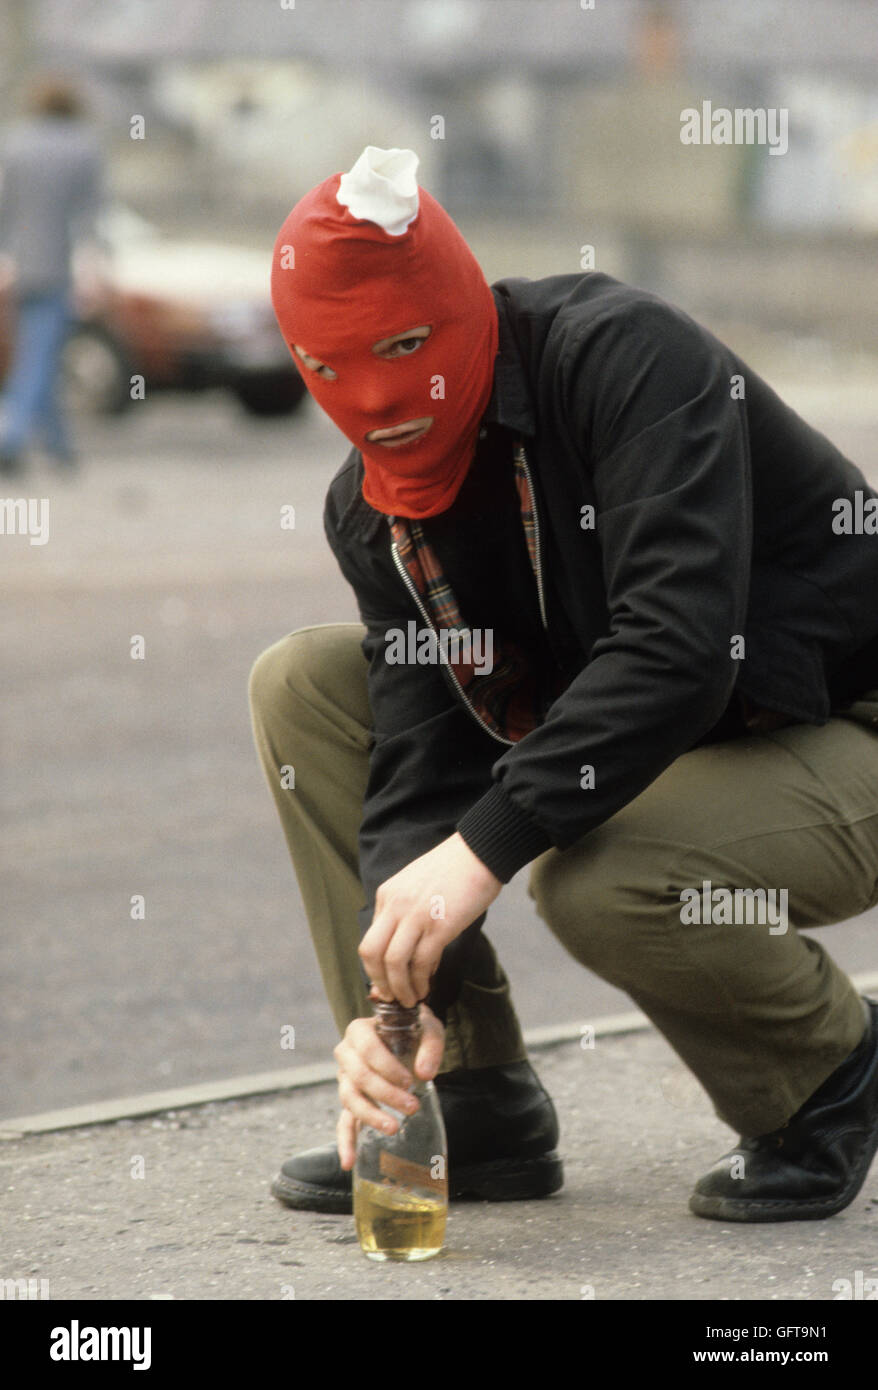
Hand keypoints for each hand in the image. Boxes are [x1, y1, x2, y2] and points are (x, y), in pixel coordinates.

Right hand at [334, 1003, 444, 1168]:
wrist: (406, 1038)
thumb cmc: (414, 1032)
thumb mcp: (428, 1029)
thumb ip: (431, 1046)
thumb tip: (425, 1074)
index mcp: (359, 1032)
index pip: (368, 1049)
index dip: (388, 1067)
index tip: (411, 1080)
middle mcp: (346, 1055)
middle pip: (359, 1077)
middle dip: (386, 1095)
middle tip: (412, 1106)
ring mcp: (345, 1079)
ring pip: (350, 1100)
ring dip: (371, 1116)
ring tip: (394, 1127)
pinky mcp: (351, 1101)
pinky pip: (343, 1122)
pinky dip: (345, 1142)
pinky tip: (349, 1162)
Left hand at [359, 832, 502, 1006]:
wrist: (480, 851)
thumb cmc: (453, 870)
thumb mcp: (416, 888)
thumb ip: (405, 917)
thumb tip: (403, 958)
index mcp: (387, 896)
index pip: (370, 940)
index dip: (375, 969)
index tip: (386, 985)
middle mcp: (395, 905)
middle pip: (372, 953)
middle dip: (380, 982)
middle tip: (393, 997)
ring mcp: (416, 915)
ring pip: (394, 963)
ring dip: (401, 988)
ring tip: (411, 999)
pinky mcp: (440, 925)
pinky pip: (422, 962)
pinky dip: (421, 980)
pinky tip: (427, 987)